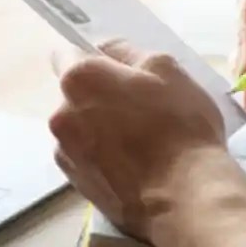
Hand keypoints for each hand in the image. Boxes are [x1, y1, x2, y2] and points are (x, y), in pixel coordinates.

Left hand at [49, 40, 235, 240]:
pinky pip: (86, 158)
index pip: (69, 53)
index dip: (95, 59)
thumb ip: (127, 51)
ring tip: (140, 143)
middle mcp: (60, 114)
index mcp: (78, 79)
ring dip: (99, 129)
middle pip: (75, 94)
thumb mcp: (166, 69)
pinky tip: (134, 166)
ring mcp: (65, 153)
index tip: (119, 71)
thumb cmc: (179, 125)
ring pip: (80, 128)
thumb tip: (106, 50)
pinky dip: (102, 157)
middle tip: (140, 108)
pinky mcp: (76, 184)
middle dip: (99, 96)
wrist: (185, 196)